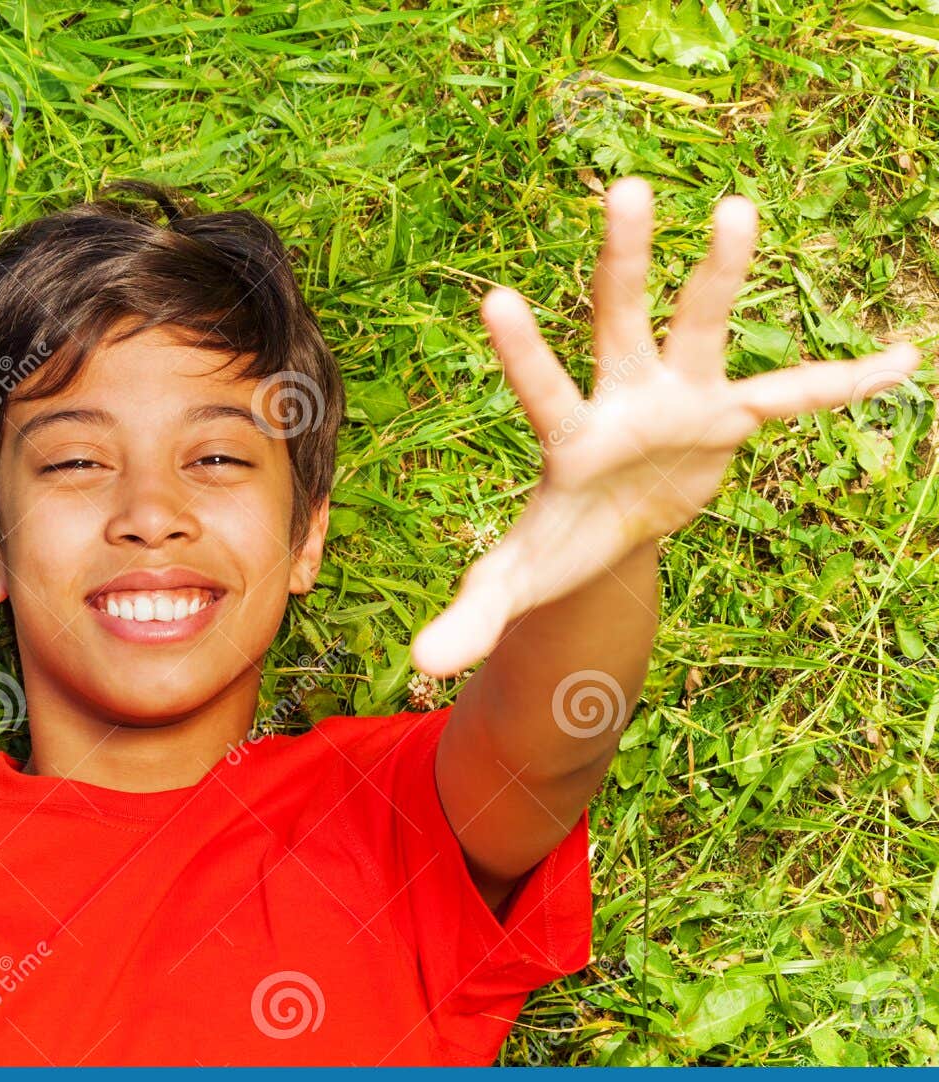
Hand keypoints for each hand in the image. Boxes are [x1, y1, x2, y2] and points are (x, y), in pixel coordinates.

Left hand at [412, 178, 923, 677]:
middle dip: (623, 262)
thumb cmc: (553, 545)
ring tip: (737, 208)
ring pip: (702, 325)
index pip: (542, 390)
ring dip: (719, 273)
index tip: (496, 298)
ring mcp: (678, 399)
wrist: (607, 530)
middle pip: (618, 321)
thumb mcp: (514, 585)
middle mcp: (621, 399)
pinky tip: (903, 358)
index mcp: (567, 438)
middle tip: (625, 187)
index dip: (524, 351)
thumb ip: (471, 617)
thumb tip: (417, 667)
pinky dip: (844, 382)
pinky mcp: (727, 416)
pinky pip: (795, 396)